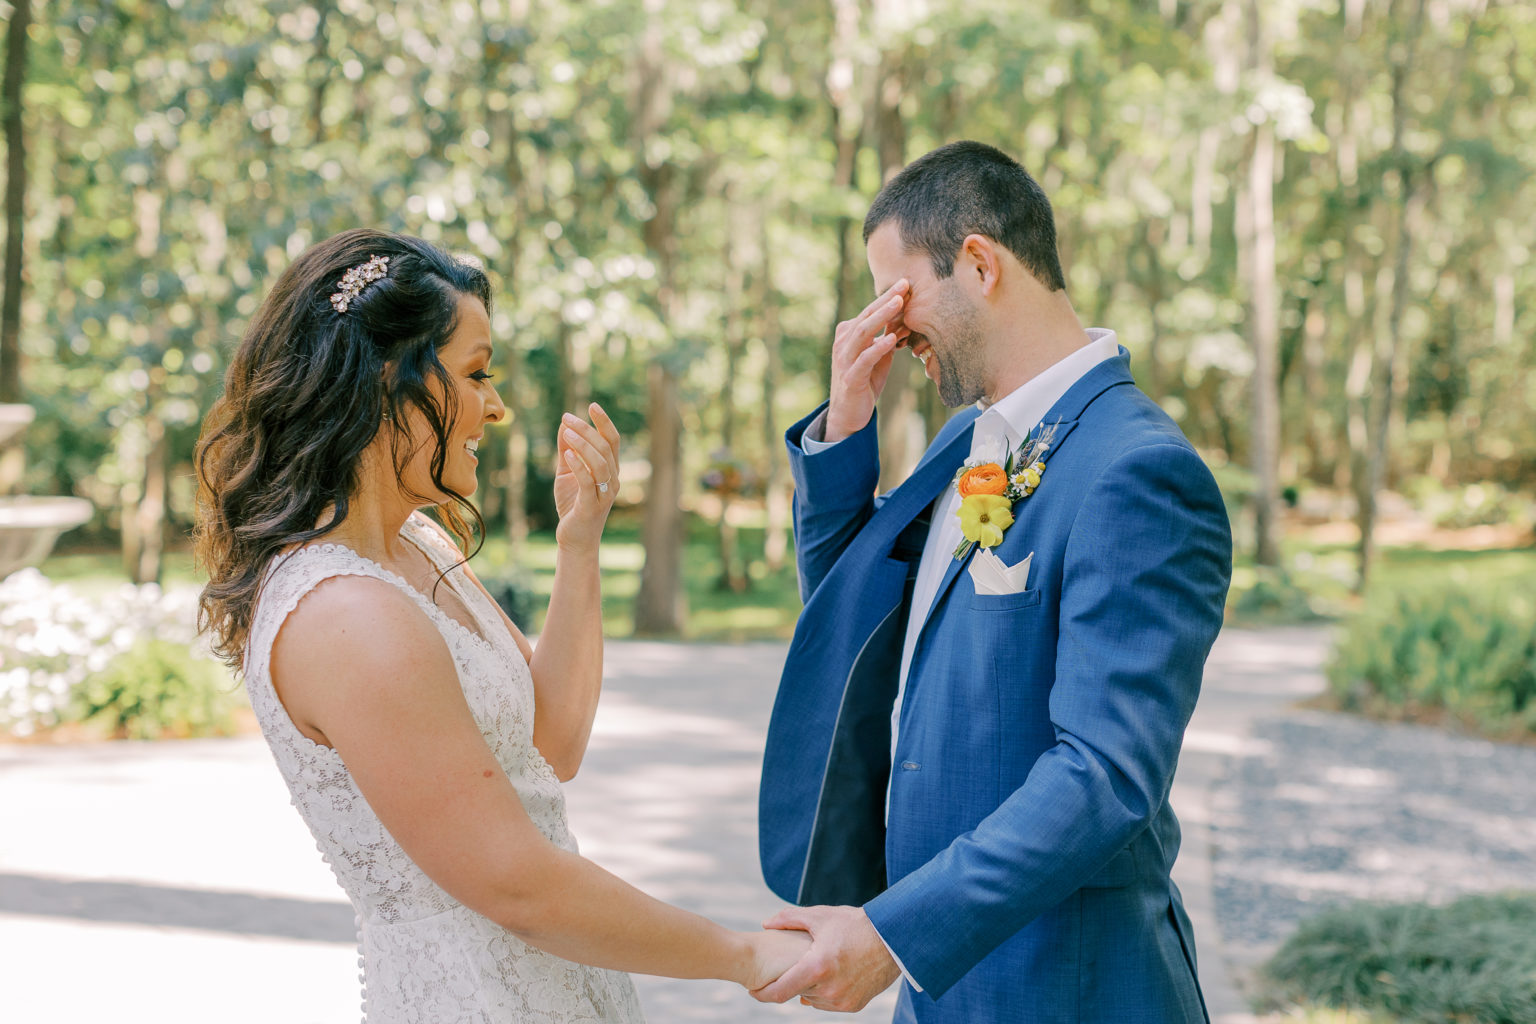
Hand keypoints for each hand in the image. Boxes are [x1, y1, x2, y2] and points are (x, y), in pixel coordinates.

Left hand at [553, 402, 620, 554]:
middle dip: (587, 429)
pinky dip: (578, 466)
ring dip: (583, 444)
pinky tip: (566, 453)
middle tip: (566, 417)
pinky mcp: (591, 506)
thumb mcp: (566, 473)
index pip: (612, 440)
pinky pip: (588, 482)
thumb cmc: (572, 505)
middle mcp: (613, 480)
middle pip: (605, 447)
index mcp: (610, 470)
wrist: (574, 539)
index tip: (591, 404)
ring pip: (600, 463)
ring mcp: (604, 494)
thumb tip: (562, 424)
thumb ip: (566, 449)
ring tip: (566, 432)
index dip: (604, 422)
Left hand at [750, 905, 900, 1011]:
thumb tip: (765, 923)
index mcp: (817, 967)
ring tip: (813, 967)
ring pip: (812, 999)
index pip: (780, 991)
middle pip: (796, 992)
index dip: (762, 993)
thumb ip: (789, 919)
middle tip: (787, 968)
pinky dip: (824, 993)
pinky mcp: (854, 1006)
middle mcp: (829, 989)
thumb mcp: (820, 916)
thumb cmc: (854, 925)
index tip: (752, 990)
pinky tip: (828, 975)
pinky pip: (829, 1004)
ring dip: (809, 987)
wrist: (893, 939)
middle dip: (790, 981)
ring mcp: (842, 1001)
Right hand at [824, 280, 909, 442]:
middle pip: (866, 316)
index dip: (887, 297)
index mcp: (849, 334)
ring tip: (899, 304)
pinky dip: (877, 348)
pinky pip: (864, 359)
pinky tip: (892, 339)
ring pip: (863, 332)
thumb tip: (907, 318)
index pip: (870, 311)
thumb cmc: (865, 380)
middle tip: (905, 285)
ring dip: (882, 317)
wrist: (848, 413)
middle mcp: (844, 342)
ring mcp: (845, 359)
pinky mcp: (850, 378)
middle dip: (886, 300)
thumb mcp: (879, 355)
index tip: (906, 283)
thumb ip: (888, 337)